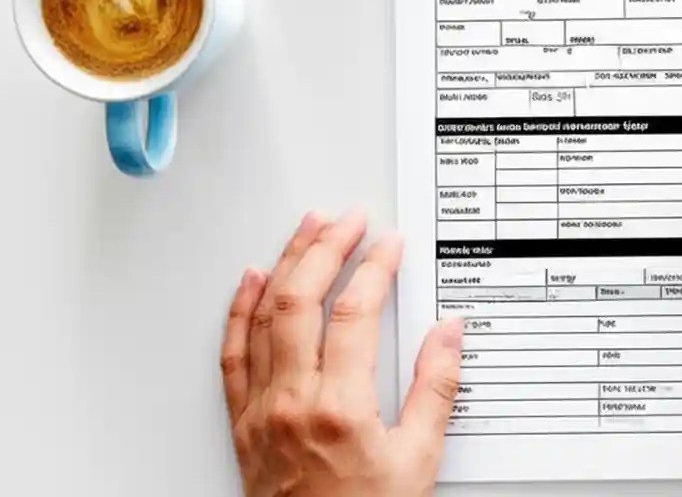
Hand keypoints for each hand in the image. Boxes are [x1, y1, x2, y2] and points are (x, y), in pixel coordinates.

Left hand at [219, 212, 462, 496]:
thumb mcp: (418, 460)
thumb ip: (435, 390)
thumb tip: (448, 335)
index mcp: (340, 408)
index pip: (355, 313)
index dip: (374, 268)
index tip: (389, 245)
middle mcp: (292, 402)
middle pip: (302, 301)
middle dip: (326, 249)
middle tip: (348, 220)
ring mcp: (262, 410)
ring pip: (265, 316)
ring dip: (287, 264)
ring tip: (307, 229)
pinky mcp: (243, 422)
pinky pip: (232, 354)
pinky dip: (241, 310)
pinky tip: (253, 281)